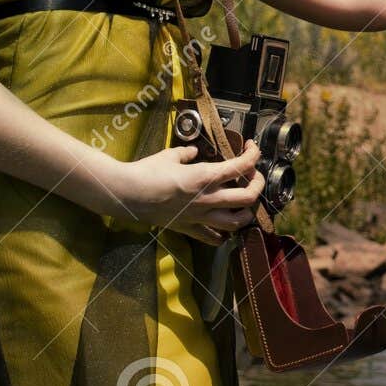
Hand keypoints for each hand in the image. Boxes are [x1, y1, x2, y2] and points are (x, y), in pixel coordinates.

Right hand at [113, 138, 266, 245]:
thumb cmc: (147, 171)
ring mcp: (200, 216)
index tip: (252, 148)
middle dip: (257, 184)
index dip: (254, 155)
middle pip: (249, 197)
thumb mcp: (170, 155)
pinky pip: (213, 238)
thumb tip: (194, 151)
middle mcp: (208, 199)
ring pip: (237, 222)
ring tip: (244, 203)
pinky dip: (223, 234)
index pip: (241, 166)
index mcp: (205, 177)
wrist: (127, 195)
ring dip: (246, 212)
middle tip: (252, 175)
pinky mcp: (189, 228)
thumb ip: (187, 153)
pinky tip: (224, 226)